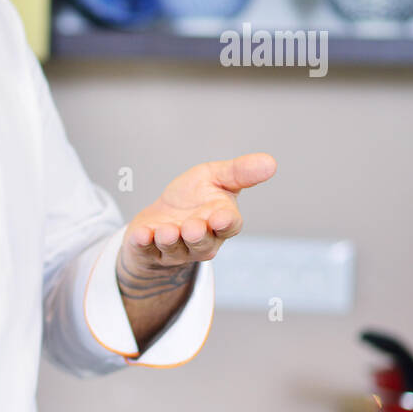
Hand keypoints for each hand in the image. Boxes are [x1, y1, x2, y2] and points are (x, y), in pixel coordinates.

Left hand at [122, 152, 276, 274]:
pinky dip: (143, 243)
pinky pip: (146, 249)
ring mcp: (174, 248)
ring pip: (174, 249)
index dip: (225, 223)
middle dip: (197, 236)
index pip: (228, 225)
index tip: (221, 217)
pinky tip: (141, 235)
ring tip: (166, 232)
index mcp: (220, 221)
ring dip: (170, 241)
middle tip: (192, 227)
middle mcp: (200, 240)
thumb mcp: (215, 177)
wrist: (160, 217)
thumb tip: (271, 162)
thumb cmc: (192, 197)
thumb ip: (239, 172)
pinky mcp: (148, 250)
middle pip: (202, 243)